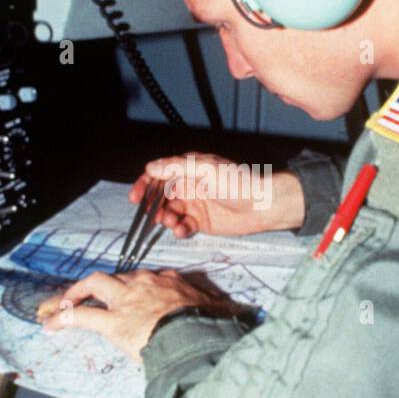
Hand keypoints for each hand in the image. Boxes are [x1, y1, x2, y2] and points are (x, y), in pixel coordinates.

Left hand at [37, 267, 245, 359]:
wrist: (197, 335)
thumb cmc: (210, 327)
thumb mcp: (220, 313)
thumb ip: (224, 312)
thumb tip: (245, 314)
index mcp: (170, 282)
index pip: (148, 280)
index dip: (135, 288)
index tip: (131, 297)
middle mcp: (145, 284)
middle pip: (115, 277)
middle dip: (96, 285)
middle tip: (83, 294)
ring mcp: (126, 300)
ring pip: (93, 284)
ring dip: (74, 293)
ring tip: (59, 305)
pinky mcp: (112, 321)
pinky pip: (81, 315)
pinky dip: (62, 318)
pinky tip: (50, 325)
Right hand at [129, 152, 304, 238]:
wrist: (262, 206)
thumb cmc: (237, 182)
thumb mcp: (205, 169)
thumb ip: (176, 168)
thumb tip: (150, 167)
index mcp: (188, 169)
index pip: (159, 175)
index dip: (145, 185)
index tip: (135, 197)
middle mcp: (188, 185)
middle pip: (160, 196)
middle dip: (153, 206)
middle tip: (151, 215)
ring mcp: (194, 204)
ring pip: (169, 212)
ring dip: (166, 218)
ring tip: (172, 221)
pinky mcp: (200, 221)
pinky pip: (182, 226)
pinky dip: (179, 229)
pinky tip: (183, 230)